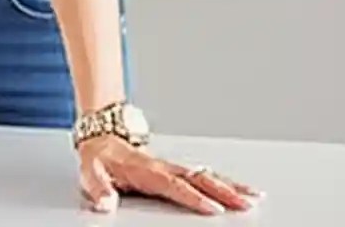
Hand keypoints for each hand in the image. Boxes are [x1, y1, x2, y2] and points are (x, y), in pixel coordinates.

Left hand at [78, 136, 263, 215]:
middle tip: (246, 204)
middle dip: (225, 191)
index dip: (194, 197)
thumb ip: (98, 190)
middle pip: (200, 179)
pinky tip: (240, 190)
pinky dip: (225, 181)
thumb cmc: (99, 158)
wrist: (102, 136)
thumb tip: (105, 204)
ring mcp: (173, 166)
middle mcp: (164, 167)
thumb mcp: (90, 173)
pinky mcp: (177, 169)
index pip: (174, 185)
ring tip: (254, 197)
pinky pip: (205, 174)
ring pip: (208, 175)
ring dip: (231, 185)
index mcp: (146, 170)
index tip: (214, 209)